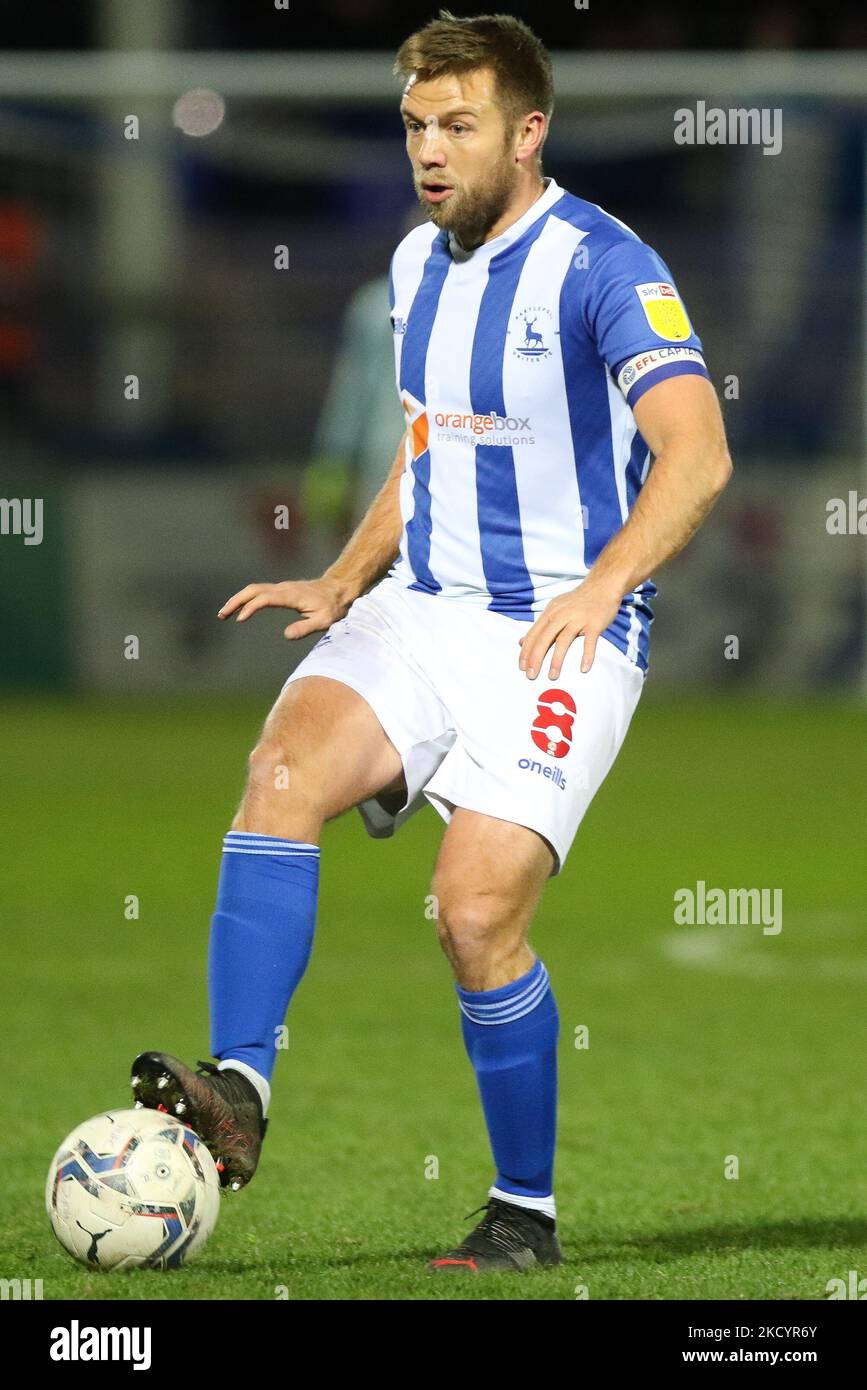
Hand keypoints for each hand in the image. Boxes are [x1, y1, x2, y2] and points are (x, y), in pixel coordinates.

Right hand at [218, 577, 349, 639]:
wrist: (340, 589)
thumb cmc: (333, 607)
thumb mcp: (324, 621)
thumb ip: (305, 628)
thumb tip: (285, 635)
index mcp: (291, 595)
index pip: (265, 598)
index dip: (251, 607)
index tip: (241, 619)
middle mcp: (283, 588)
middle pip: (253, 590)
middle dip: (235, 601)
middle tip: (222, 615)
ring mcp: (281, 588)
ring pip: (254, 589)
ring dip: (238, 599)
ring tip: (224, 613)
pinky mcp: (282, 590)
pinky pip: (259, 592)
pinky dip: (246, 598)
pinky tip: (241, 609)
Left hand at [518, 579, 623, 679]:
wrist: (602, 586)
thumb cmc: (577, 602)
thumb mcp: (555, 610)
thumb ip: (540, 627)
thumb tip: (522, 642)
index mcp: (550, 613)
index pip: (534, 634)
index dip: (526, 651)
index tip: (522, 667)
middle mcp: (562, 615)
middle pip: (545, 638)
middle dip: (536, 658)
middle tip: (531, 675)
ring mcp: (578, 619)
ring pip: (564, 641)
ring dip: (557, 660)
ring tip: (552, 676)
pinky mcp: (595, 624)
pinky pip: (589, 642)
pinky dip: (587, 656)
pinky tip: (583, 669)